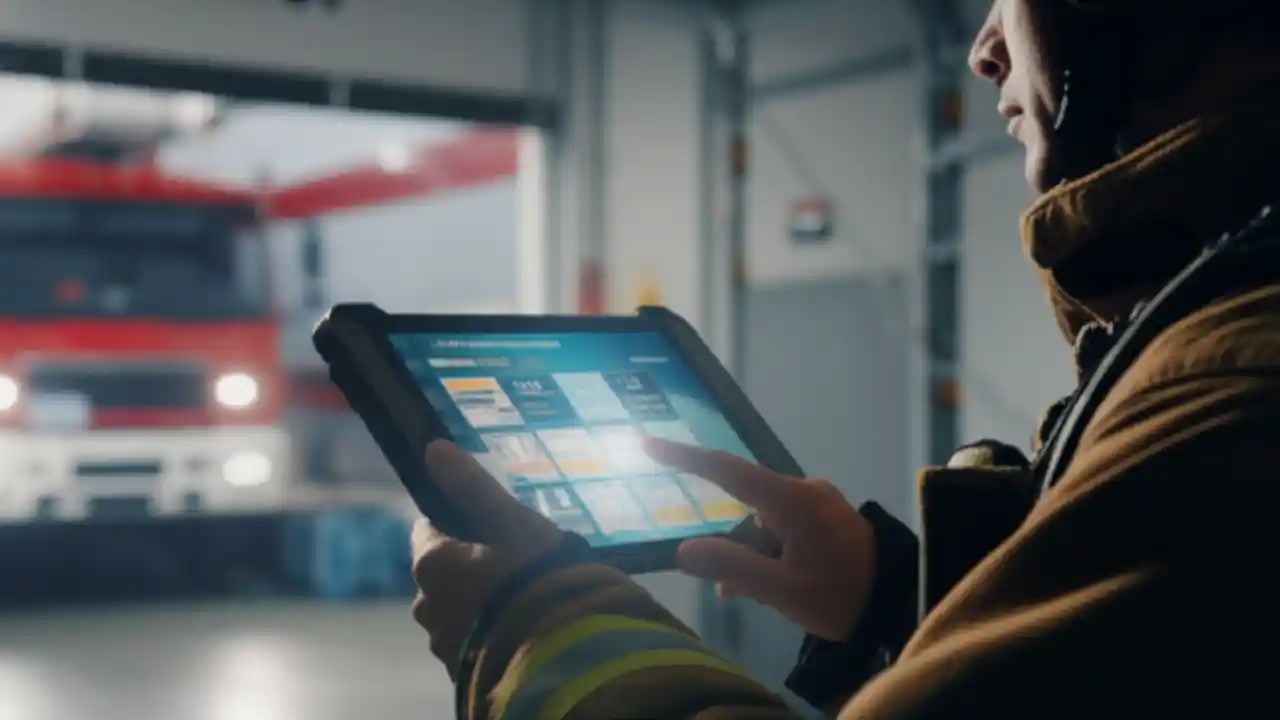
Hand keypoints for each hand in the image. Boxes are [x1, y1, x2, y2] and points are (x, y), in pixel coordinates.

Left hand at [410, 440, 562, 675]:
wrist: (560, 655)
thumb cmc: (536, 578)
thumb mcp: (512, 523)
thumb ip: (473, 487)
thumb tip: (433, 448)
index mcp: (431, 564)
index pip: (427, 530)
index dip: (455, 522)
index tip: (489, 524)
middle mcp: (426, 606)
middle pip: (440, 572)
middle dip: (468, 565)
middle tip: (514, 562)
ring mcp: (444, 644)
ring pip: (455, 609)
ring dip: (478, 601)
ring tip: (523, 597)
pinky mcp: (463, 672)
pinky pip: (472, 640)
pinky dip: (489, 630)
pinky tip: (521, 626)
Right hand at [646, 438, 876, 640]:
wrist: (902, 600)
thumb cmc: (844, 596)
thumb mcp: (784, 591)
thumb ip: (732, 568)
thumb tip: (683, 551)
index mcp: (792, 500)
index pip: (726, 469)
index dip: (684, 456)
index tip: (650, 443)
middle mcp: (803, 491)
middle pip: (744, 509)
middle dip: (735, 548)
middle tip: (737, 592)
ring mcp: (816, 502)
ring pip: (763, 525)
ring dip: (756, 556)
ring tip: (769, 596)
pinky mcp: (824, 516)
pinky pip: (782, 529)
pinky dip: (771, 554)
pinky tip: (773, 585)